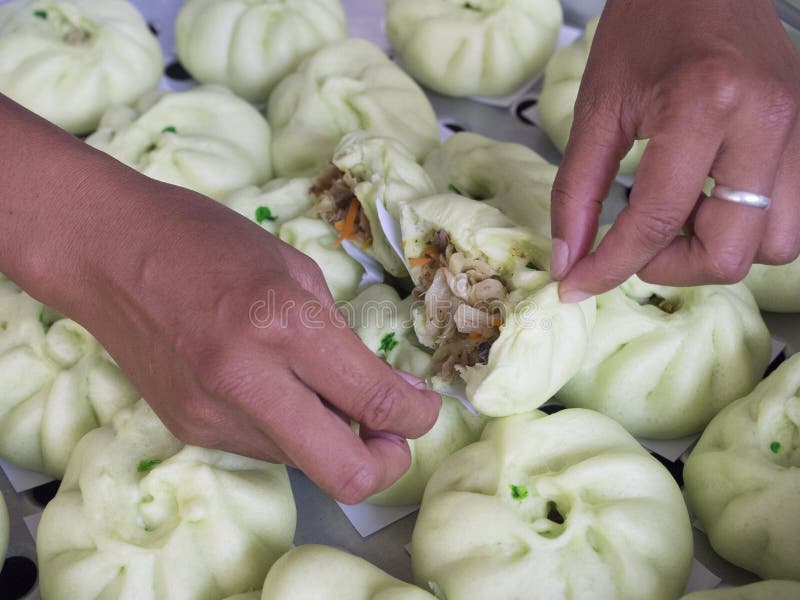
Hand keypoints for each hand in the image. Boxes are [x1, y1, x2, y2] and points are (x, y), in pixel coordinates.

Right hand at [0, 96, 440, 503]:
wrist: (108, 251)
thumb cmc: (208, 241)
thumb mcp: (296, 269)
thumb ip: (344, 337)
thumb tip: (391, 391)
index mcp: (284, 325)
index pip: (375, 402)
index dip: (418, 416)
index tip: (423, 407)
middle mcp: (248, 382)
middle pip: (346, 474)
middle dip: (386, 462)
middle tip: (391, 431)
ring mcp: (213, 415)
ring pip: (306, 460)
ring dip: (331, 435)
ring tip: (317, 385)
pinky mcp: (189, 429)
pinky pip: (265, 447)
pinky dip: (288, 426)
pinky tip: (272, 384)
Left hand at [550, 0, 799, 299]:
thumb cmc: (646, 26)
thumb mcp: (597, 108)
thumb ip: (576, 191)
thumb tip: (567, 259)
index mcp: (706, 105)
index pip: (658, 221)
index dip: (610, 266)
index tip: (577, 285)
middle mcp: (768, 122)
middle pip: (730, 253)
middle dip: (671, 268)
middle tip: (634, 245)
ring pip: (774, 246)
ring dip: (715, 250)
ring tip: (675, 215)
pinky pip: (792, 216)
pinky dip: (746, 228)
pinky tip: (708, 200)